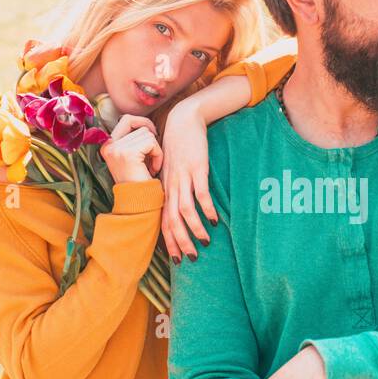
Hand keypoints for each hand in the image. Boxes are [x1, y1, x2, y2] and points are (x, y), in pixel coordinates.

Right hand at [100, 115, 161, 183]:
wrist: (137, 204)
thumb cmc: (139, 181)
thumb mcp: (133, 158)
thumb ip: (134, 141)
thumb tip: (147, 123)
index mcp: (107, 145)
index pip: (126, 119)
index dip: (142, 123)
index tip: (152, 134)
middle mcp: (108, 145)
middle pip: (136, 123)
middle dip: (150, 135)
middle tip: (154, 150)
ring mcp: (116, 148)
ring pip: (146, 133)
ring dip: (155, 149)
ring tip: (151, 166)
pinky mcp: (127, 153)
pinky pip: (152, 143)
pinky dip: (158, 155)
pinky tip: (153, 170)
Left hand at [160, 101, 214, 261]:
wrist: (183, 120)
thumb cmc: (179, 146)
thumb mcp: (172, 169)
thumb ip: (174, 188)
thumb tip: (180, 210)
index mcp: (164, 188)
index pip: (163, 220)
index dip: (169, 241)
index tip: (177, 259)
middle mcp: (171, 185)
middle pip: (172, 219)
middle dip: (181, 241)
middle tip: (190, 259)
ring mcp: (183, 177)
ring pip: (185, 209)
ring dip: (194, 228)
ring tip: (205, 242)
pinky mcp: (197, 168)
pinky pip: (201, 192)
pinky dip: (206, 208)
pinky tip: (214, 221)